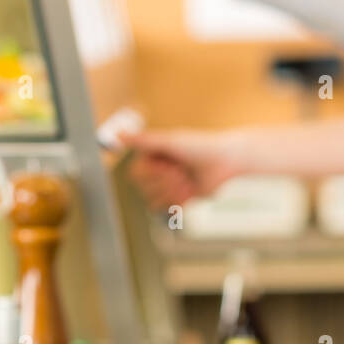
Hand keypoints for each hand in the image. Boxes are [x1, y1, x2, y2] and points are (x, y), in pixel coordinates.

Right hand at [124, 129, 241, 209]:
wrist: (225, 162)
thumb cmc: (199, 146)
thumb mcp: (169, 141)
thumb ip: (143, 140)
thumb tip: (118, 135)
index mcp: (151, 156)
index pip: (136, 174)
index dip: (152, 173)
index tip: (170, 163)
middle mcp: (157, 171)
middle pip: (144, 190)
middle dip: (165, 182)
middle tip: (181, 171)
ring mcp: (167, 186)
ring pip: (154, 201)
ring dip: (173, 191)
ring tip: (187, 179)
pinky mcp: (179, 199)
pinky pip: (168, 208)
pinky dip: (179, 201)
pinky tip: (191, 190)